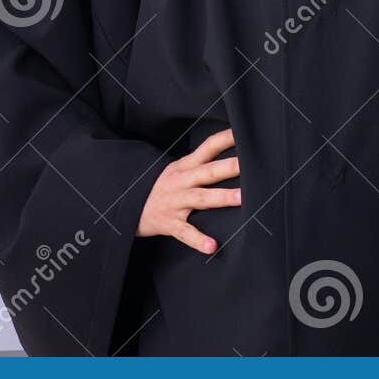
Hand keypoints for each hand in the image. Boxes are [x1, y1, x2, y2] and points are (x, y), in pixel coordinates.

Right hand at [136, 127, 241, 254]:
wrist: (129, 207)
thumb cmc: (162, 187)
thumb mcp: (177, 170)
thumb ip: (201, 163)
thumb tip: (231, 156)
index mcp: (184, 167)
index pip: (207, 148)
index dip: (224, 139)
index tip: (242, 132)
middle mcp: (181, 182)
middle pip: (208, 172)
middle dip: (229, 167)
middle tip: (249, 164)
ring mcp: (176, 203)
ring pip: (201, 198)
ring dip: (221, 198)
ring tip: (241, 198)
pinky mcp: (170, 223)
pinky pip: (186, 232)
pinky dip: (199, 240)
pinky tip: (212, 246)